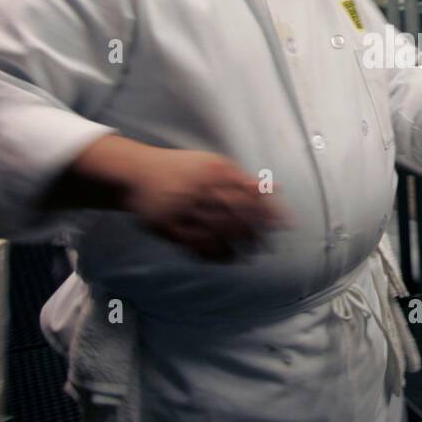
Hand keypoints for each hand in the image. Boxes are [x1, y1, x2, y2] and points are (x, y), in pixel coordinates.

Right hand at [123, 149, 291, 259]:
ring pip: (216, 232)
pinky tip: (228, 258)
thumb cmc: (183, 168)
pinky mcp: (166, 225)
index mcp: (213, 170)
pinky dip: (214, 253)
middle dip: (256, 232)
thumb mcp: (213, 164)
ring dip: (237, 246)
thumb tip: (277, 188)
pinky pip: (194, 243)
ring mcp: (181, 207)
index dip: (268, 211)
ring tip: (252, 254)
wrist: (136, 172)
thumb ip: (243, 178)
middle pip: (236, 215)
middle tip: (269, 245)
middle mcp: (198, 188)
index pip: (249, 194)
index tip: (284, 224)